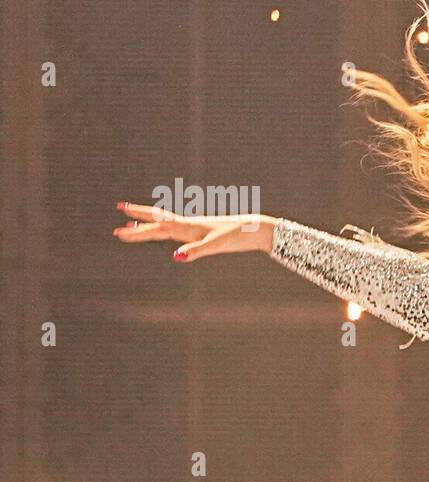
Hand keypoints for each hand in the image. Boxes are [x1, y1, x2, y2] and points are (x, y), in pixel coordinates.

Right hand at [111, 203, 279, 260]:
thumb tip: (176, 257)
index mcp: (189, 228)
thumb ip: (197, 251)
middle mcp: (190, 225)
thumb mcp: (217, 245)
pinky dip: (167, 230)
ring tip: (132, 225)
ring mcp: (197, 227)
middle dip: (138, 224)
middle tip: (117, 224)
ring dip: (149, 226)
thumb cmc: (238, 236)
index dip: (139, 227)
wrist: (257, 229)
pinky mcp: (205, 231)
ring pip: (167, 226)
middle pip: (158, 224)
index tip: (119, 225)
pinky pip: (179, 230)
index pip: (158, 227)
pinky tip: (166, 232)